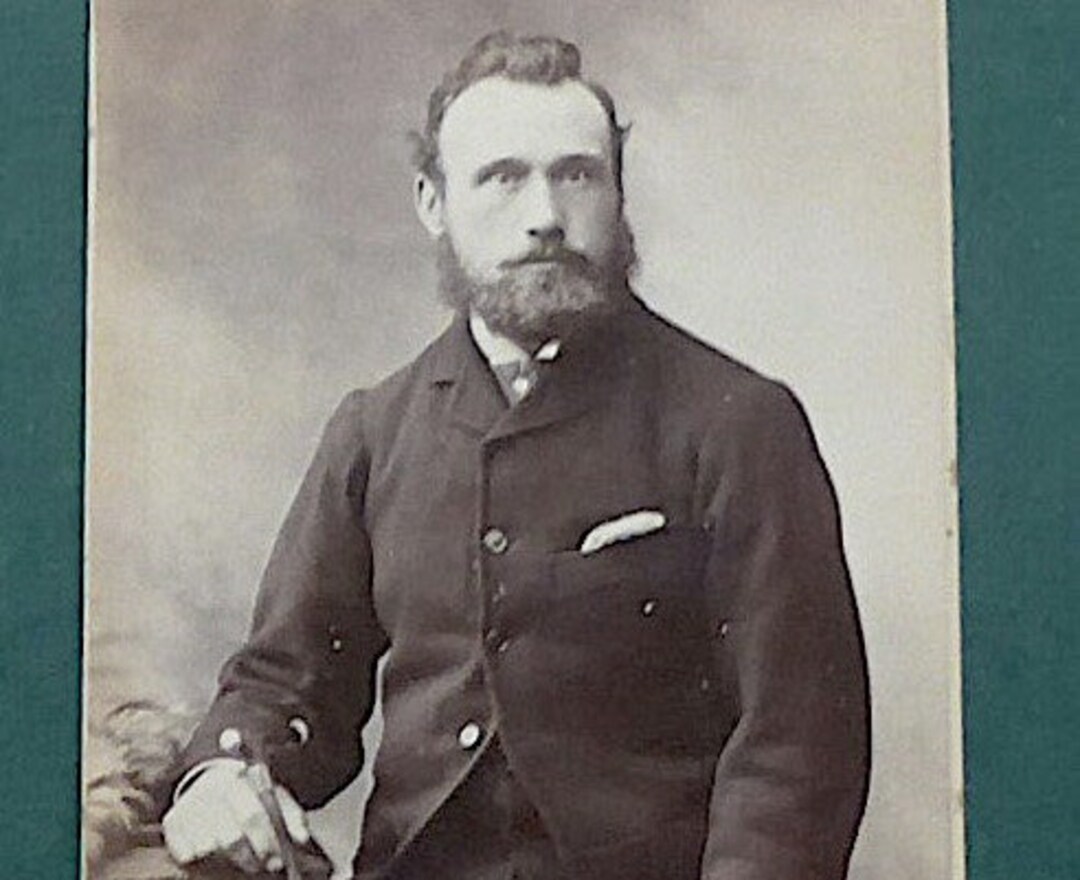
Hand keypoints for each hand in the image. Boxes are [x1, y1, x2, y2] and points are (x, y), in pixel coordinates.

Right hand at [162, 759, 309, 874]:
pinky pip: (187, 854)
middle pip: (232, 837)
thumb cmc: (248, 792)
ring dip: (227, 861)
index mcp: (238, 778)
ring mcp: (189, 807)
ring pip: (209, 848)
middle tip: (260, 868)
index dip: (266, 843)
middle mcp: (210, 791)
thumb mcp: (272, 794)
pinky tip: (215, 858)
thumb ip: (291, 815)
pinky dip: (202, 861)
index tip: (276, 862)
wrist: (208, 778)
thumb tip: (302, 838)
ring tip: (238, 862)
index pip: (254, 816)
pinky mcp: (172, 824)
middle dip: (250, 858)